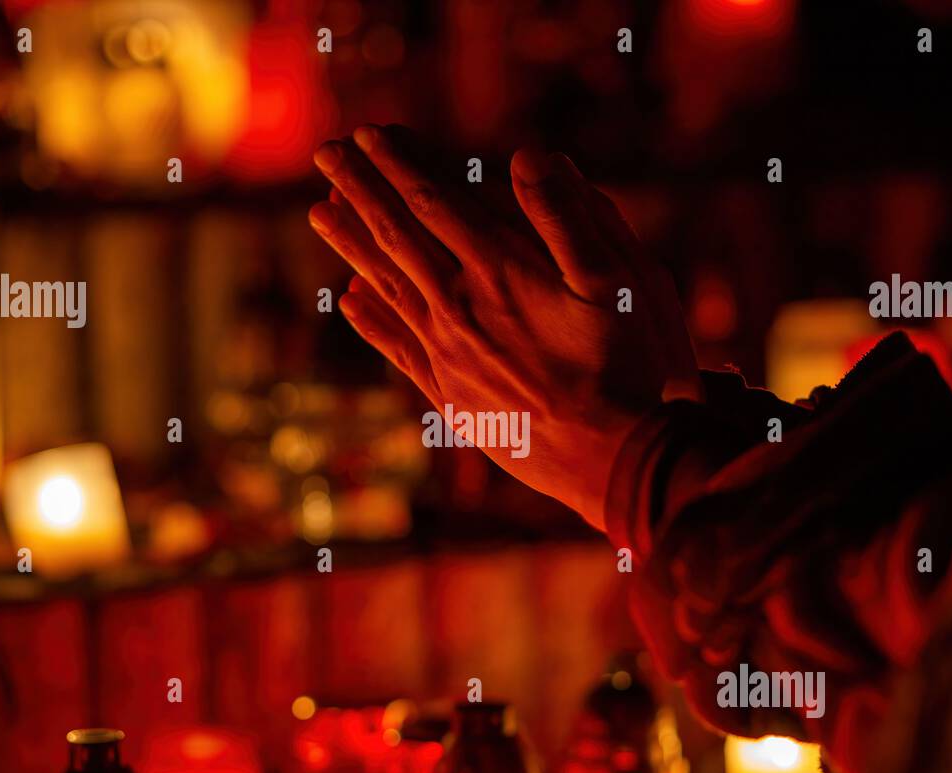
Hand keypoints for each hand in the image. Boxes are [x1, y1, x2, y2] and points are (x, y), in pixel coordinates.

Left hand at [308, 124, 699, 528]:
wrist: (618, 461)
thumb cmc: (633, 365)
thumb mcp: (621, 279)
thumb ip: (571, 216)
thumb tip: (527, 156)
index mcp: (503, 273)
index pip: (437, 202)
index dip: (400, 163)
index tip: (368, 133)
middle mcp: (463, 310)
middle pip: (398, 236)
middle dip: (360, 188)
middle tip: (325, 152)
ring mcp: (450, 356)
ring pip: (387, 286)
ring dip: (351, 244)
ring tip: (318, 211)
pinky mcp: (451, 396)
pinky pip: (397, 348)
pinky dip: (370, 318)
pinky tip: (349, 297)